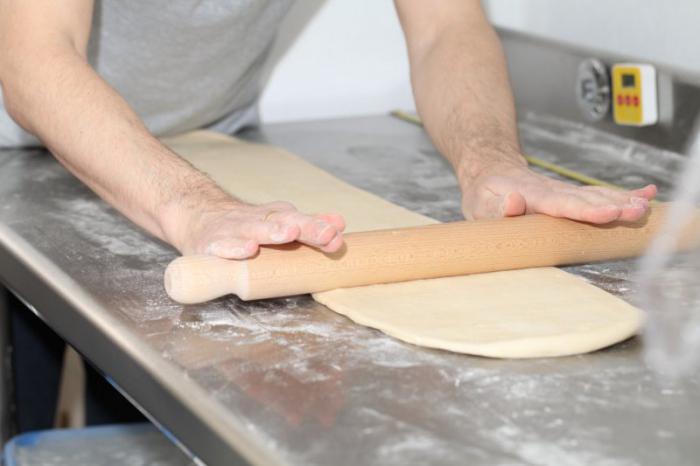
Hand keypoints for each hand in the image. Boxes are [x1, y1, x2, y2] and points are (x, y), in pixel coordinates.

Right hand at [175, 200, 345, 258]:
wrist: (197, 214)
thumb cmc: (245, 225)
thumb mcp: (278, 222)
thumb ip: (307, 226)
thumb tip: (339, 224)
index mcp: (278, 218)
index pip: (303, 222)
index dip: (319, 229)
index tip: (336, 235)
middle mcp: (259, 221)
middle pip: (285, 222)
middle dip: (307, 228)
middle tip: (325, 234)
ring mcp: (235, 231)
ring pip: (256, 230)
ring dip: (273, 232)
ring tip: (289, 233)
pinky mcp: (211, 243)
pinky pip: (223, 246)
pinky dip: (235, 247)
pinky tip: (247, 250)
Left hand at [460, 161, 656, 223]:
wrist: (491, 169)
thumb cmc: (484, 194)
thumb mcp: (480, 204)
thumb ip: (496, 208)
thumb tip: (514, 202)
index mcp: (531, 195)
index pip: (560, 204)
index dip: (584, 210)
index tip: (606, 213)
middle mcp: (552, 191)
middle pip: (586, 199)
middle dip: (613, 206)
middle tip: (637, 213)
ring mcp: (564, 191)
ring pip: (596, 195)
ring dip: (622, 201)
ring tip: (645, 207)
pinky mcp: (570, 194)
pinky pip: (598, 193)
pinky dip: (623, 193)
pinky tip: (647, 194)